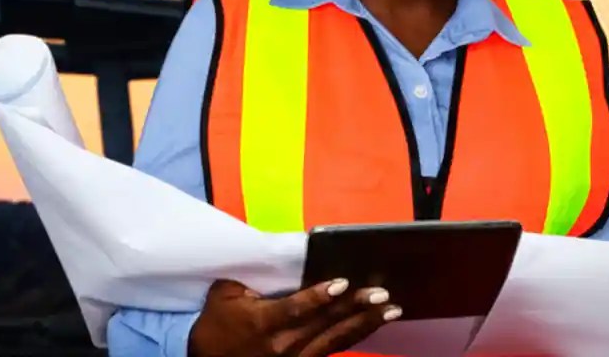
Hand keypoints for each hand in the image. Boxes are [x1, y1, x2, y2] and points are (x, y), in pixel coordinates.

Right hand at [186, 278, 399, 356]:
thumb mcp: (225, 293)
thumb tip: (282, 261)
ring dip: (365, 324)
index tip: (341, 284)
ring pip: (336, 340)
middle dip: (354, 308)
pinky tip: (373, 323)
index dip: (319, 297)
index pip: (295, 310)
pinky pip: (334, 349)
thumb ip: (253, 279)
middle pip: (324, 325)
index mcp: (262, 323)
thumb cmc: (217, 323)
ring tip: (391, 310)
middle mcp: (283, 345)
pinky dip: (355, 335)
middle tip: (380, 294)